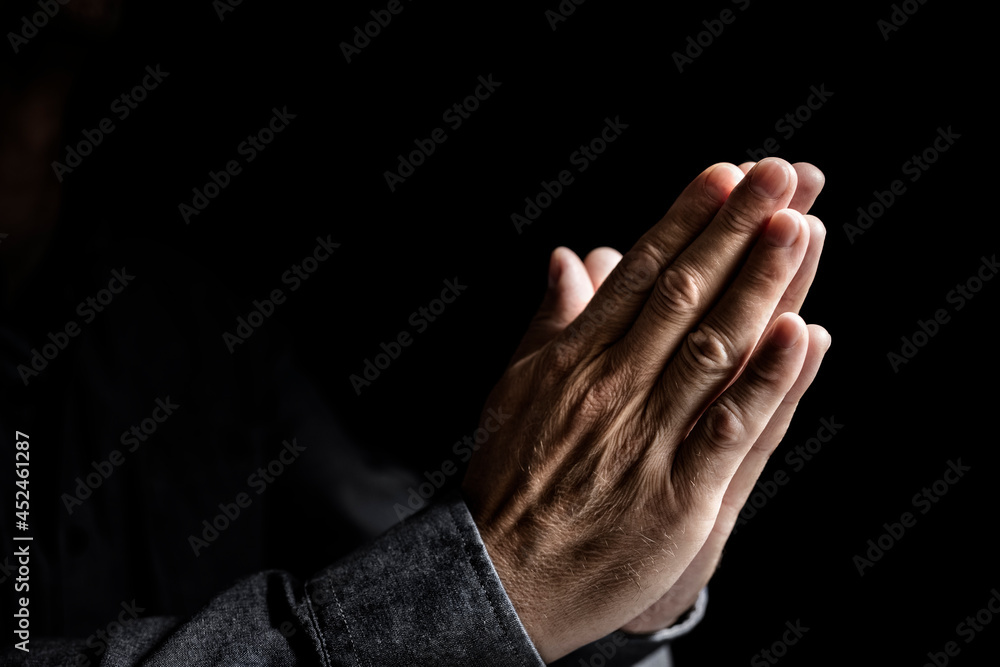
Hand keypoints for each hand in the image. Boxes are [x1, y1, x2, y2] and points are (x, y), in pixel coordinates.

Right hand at [462, 158, 830, 660]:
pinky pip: (729, 429)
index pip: (640, 274)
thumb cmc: (508, 480)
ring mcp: (647, 438)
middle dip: (735, 230)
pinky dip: (768, 380)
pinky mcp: (679, 495)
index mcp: (575, 359)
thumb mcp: (514, 388)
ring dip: (759, 284)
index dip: (686, 221)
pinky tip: (804, 332)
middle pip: (684, 295)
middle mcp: (613, 387)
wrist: (500, 575)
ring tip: (797, 225)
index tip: (725, 174)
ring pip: (713, 348)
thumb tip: (572, 256)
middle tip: (780, 174)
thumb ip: (550, 321)